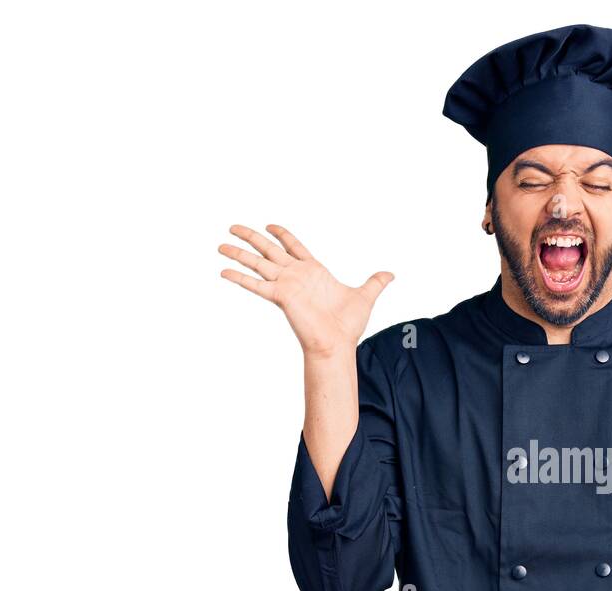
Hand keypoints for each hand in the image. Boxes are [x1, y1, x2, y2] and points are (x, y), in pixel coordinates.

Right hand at [219, 224, 393, 358]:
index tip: (270, 226)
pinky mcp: (281, 297)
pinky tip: (224, 271)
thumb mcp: (365, 296)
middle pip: (269, 250)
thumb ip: (375, 282)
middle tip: (233, 227)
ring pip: (258, 263)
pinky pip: (257, 285)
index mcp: (313, 271)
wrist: (338, 343)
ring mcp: (286, 285)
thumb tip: (390, 274)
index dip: (282, 235)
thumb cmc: (348, 326)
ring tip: (220, 244)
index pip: (293, 247)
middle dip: (251, 238)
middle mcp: (296, 276)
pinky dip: (240, 278)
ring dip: (239, 254)